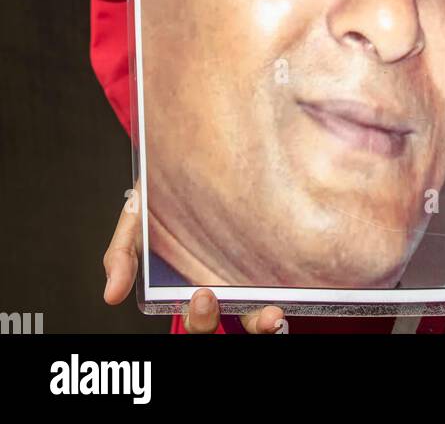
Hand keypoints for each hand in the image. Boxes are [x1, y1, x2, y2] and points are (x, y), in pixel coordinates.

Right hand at [102, 183, 286, 333]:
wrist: (194, 159)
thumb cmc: (164, 196)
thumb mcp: (136, 221)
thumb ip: (121, 254)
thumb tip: (112, 295)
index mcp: (187, 287)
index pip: (198, 317)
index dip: (200, 318)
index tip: (201, 299)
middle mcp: (221, 287)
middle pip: (222, 321)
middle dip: (217, 318)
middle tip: (210, 296)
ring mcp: (247, 274)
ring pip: (256, 315)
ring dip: (262, 322)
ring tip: (271, 315)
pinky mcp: (271, 256)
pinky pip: (285, 283)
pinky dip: (290, 293)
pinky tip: (294, 289)